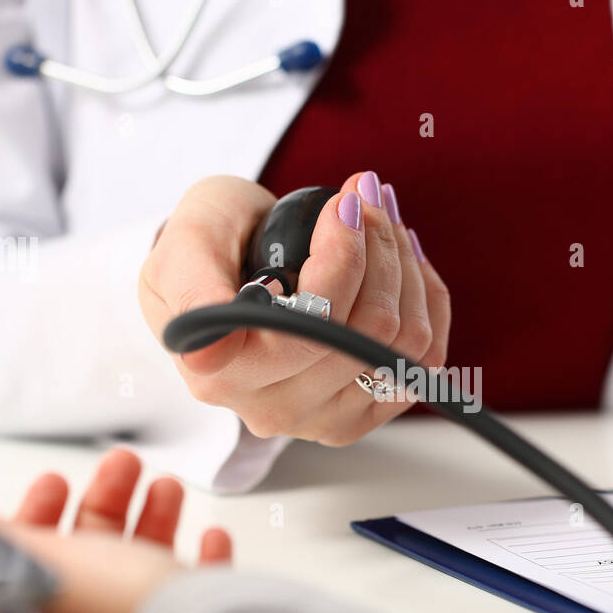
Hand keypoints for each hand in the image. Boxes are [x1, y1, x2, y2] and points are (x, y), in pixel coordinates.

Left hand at [0, 448, 230, 612]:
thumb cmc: (111, 608)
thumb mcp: (41, 561)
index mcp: (51, 610)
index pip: (34, 560)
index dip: (41, 516)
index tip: (55, 481)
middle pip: (94, 555)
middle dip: (107, 502)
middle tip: (125, 463)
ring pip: (147, 568)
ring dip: (156, 520)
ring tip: (167, 486)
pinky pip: (200, 594)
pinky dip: (206, 563)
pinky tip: (213, 536)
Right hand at [138, 171, 450, 445]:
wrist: (228, 274)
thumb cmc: (206, 249)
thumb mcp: (187, 241)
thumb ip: (193, 286)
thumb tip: (206, 354)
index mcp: (221, 374)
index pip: (312, 327)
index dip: (343, 260)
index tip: (341, 204)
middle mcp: (273, 409)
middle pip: (368, 330)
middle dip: (378, 243)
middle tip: (362, 192)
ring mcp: (323, 419)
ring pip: (404, 342)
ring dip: (404, 265)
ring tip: (380, 217)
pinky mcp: (365, 414)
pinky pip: (425, 359)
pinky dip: (424, 298)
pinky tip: (401, 262)